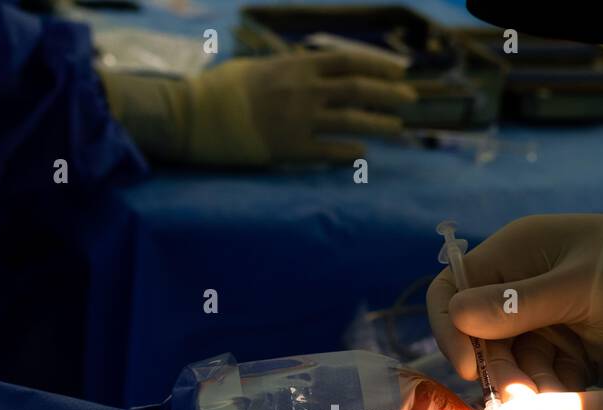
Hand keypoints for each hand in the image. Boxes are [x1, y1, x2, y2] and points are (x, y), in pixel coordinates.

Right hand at [101, 52, 415, 166]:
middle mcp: (302, 90)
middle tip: (411, 100)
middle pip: (358, 89)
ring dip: (379, 124)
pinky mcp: (288, 148)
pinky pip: (329, 151)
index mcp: (295, 66)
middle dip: (389, 94)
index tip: (400, 72)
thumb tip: (306, 74)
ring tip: (398, 129)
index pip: (348, 61)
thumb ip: (286, 70)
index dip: (378, 66)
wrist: (191, 117)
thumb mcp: (256, 67)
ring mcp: (298, 120)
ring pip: (351, 120)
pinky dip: (349, 152)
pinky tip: (362, 154)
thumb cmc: (217, 90)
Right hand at [426, 210, 602, 393]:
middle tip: (522, 403)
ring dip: (524, 390)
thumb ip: (518, 303)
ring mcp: (542, 324)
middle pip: (479, 340)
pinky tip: (564, 409)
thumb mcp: (581, 285)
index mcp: (515, 255)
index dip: (450, 329)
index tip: (471, 367)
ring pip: (510, 368)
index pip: (452, 291)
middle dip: (498, 372)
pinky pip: (540, 382)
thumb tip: (456, 311)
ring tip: (549, 407)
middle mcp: (519, 290)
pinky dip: (548, 398)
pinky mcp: (565, 355)